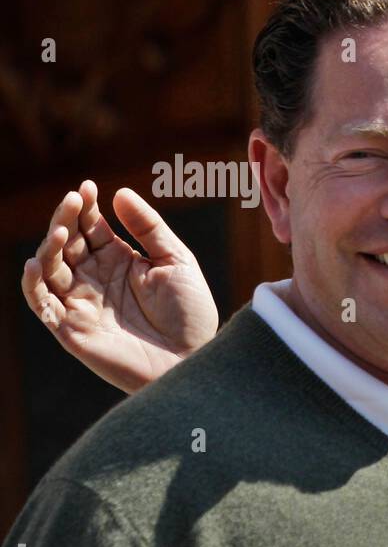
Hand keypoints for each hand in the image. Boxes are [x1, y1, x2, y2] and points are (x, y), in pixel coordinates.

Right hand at [21, 180, 218, 393]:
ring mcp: (80, 302)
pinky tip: (36, 264)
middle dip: (67, 219)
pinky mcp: (71, 328)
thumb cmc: (190, 314)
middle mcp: (94, 279)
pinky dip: (33, 285)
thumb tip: (120, 192)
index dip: (85, 207)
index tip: (88, 187)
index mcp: (118, 260)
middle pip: (67, 243)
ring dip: (50, 247)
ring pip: (50, 269)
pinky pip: (42, 304)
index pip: (91, 227)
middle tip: (74, 199)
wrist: (194, 359)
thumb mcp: (176, 262)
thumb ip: (150, 228)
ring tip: (63, 230)